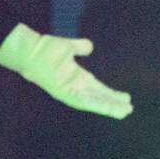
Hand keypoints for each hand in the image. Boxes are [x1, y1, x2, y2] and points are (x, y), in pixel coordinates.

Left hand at [0, 23, 133, 118]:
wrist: (29, 50)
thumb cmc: (46, 49)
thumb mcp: (68, 46)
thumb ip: (80, 47)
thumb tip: (90, 46)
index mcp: (78, 76)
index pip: (99, 88)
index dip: (112, 93)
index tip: (126, 97)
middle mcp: (75, 86)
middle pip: (98, 97)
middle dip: (113, 103)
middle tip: (129, 109)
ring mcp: (69, 90)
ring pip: (92, 102)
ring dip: (107, 107)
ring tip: (123, 112)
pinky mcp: (63, 93)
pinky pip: (81, 101)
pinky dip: (94, 104)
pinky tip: (106, 107)